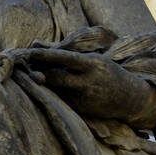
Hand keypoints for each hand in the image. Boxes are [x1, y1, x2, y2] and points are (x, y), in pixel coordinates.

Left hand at [18, 47, 155, 124]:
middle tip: (26, 66)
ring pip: (55, 90)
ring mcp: (85, 99)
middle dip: (39, 72)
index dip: (46, 55)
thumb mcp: (89, 58)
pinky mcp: (81, 111)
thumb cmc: (105, 72)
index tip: (30, 52)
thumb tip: (33, 43)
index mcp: (93, 64)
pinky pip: (60, 100)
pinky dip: (52, 93)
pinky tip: (48, 88)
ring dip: (43, 83)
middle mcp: (89, 82)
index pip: (66, 58)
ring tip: (35, 75)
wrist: (129, 98)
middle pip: (56, 77)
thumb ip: (60, 51)